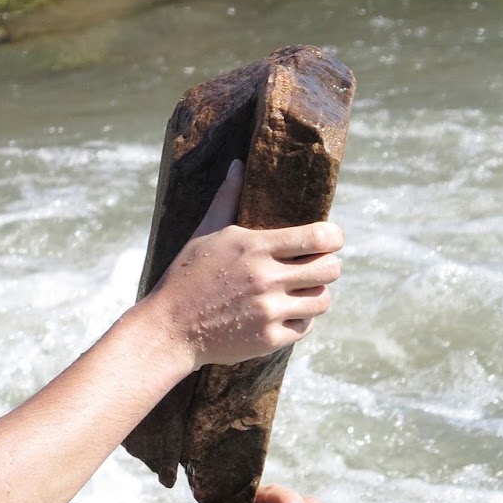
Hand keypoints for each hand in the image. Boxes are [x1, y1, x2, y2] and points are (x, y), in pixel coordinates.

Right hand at [144, 161, 344, 369]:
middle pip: (330, 269)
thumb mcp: (204, 234)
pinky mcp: (269, 338)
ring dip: (316, 294)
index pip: (319, 237)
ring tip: (301, 291)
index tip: (329, 239)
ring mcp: (269, 311)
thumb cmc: (186, 277)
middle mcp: (266, 278)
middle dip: (327, 266)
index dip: (333, 237)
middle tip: (314, 267)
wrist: (169, 328)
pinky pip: (306, 326)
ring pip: (323, 299)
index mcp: (253, 247)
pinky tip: (284, 314)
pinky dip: (300, 320)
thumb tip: (237, 164)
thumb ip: (227, 199)